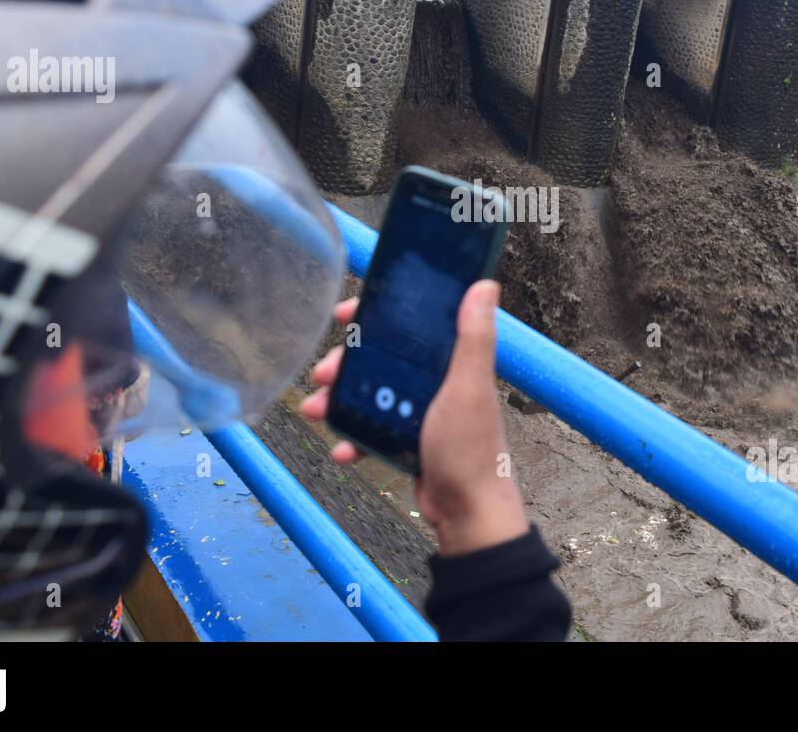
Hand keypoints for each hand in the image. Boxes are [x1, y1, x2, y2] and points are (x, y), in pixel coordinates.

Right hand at [300, 281, 528, 556]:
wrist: (467, 512)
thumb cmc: (472, 449)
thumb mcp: (468, 387)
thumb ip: (474, 338)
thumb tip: (484, 284)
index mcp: (451, 363)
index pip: (410, 325)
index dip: (377, 315)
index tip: (346, 314)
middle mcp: (435, 382)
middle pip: (380, 360)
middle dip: (346, 363)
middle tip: (322, 372)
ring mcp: (419, 412)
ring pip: (369, 395)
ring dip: (338, 400)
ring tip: (312, 409)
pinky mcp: (408, 441)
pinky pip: (371, 432)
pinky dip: (353, 438)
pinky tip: (340, 449)